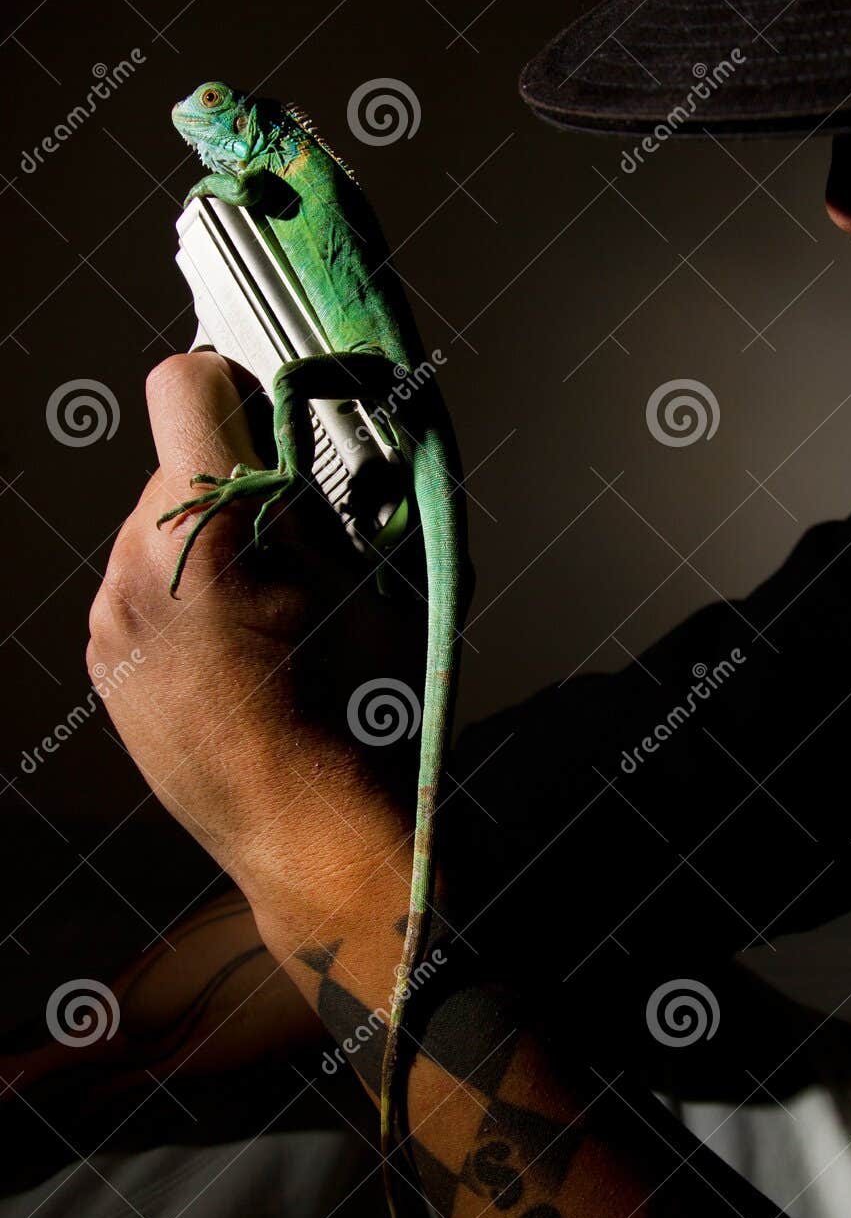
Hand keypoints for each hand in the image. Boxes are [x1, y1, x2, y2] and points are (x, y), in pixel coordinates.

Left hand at [88, 353, 420, 960]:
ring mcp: (108, 622)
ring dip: (205, 547)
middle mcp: (133, 565)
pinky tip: (234, 656)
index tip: (271, 421)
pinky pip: (140, 594)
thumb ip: (339, 489)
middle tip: (295, 544)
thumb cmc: (360, 711)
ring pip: (156, 532)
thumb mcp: (379, 578)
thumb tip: (327, 431)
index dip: (235, 384)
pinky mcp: (104, 667)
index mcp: (203, 529)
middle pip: (174, 466)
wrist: (311, 833)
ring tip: (266, 616)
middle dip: (231, 485)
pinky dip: (182, 602)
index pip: (184, 384)